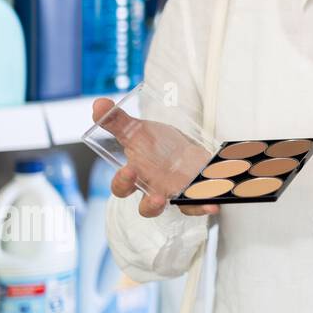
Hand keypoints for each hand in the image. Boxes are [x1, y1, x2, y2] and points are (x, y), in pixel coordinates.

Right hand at [91, 98, 218, 217]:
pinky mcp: (192, 195)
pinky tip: (212, 205)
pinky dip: (203, 206)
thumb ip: (118, 120)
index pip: (122, 186)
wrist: (183, 150)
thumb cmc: (155, 145)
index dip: (123, 182)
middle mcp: (153, 190)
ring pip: (174, 208)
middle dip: (149, 204)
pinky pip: (196, 205)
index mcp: (136, 176)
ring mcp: (174, 194)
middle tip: (157, 198)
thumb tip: (99, 104)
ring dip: (180, 209)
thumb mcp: (139, 130)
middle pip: (146, 206)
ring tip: (175, 202)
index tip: (129, 170)